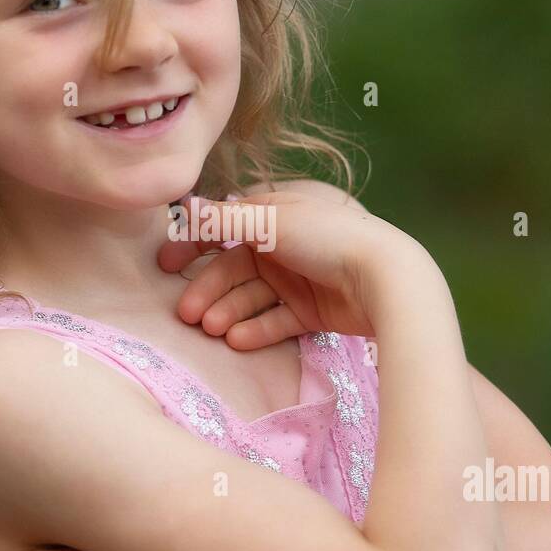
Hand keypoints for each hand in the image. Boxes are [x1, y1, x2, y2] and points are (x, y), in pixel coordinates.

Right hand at [158, 190, 435, 344]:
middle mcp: (285, 245)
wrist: (384, 277)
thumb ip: (225, 218)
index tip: (166, 265)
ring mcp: (299, 279)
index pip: (225, 227)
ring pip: (252, 297)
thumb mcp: (271, 219)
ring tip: (213, 329)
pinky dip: (256, 330)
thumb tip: (185, 210)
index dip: (194, 245)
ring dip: (229, 312)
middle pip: (235, 268)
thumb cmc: (327, 236)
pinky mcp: (313, 311)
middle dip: (209, 289)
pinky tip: (238, 340)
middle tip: (187, 314)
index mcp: (277, 212)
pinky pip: (276, 321)